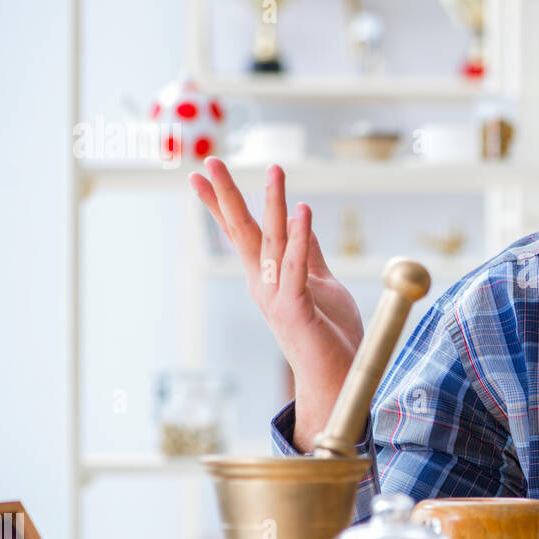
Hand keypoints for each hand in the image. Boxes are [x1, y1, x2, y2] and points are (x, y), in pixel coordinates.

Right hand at [189, 158, 363, 451]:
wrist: (337, 378)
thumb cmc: (331, 335)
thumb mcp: (321, 284)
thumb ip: (311, 253)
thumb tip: (303, 219)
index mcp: (269, 276)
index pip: (243, 232)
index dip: (222, 202)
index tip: (201, 175)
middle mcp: (265, 283)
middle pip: (244, 231)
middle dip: (227, 195)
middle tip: (208, 161)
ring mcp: (277, 296)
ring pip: (274, 240)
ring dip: (274, 203)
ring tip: (275, 168)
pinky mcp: (297, 307)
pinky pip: (298, 266)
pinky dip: (301, 237)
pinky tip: (303, 210)